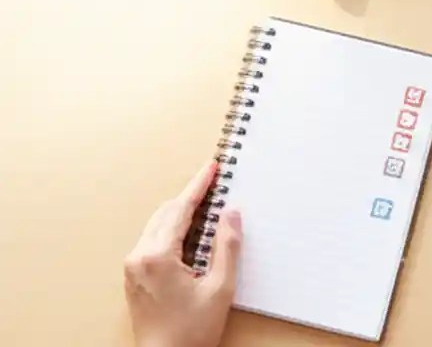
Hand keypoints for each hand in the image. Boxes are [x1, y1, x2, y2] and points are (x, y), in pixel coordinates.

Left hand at [124, 162, 241, 346]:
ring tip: (206, 206)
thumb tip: (230, 213)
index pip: (180, 210)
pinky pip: (152, 241)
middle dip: (189, 197)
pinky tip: (189, 232)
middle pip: (165, 213)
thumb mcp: (220, 287)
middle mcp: (138, 257)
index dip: (198, 186)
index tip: (211, 168)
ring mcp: (132, 267)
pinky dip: (172, 230)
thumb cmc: (191, 331)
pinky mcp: (133, 277)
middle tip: (213, 183)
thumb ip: (226, 246)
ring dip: (180, 213)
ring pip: (157, 226)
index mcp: (157, 256)